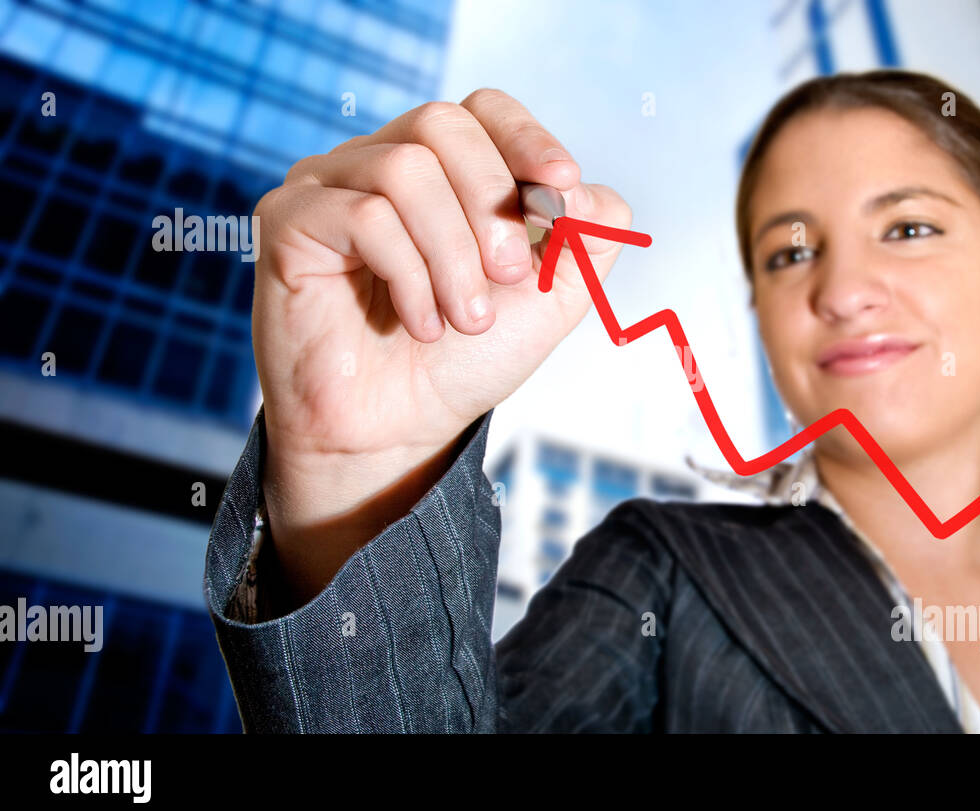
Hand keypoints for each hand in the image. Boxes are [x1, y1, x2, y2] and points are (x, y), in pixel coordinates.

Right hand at [249, 89, 631, 605]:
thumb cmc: (464, 362)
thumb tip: (592, 191)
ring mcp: (329, 188)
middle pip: (443, 125)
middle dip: (491, 202)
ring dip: (452, 255)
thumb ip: (586, 238)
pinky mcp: (290, 222)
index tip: (562, 188)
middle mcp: (380, 166)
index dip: (527, 138)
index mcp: (442, 172)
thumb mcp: (550, 298)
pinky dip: (409, 277)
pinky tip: (420, 324)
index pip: (482, 111)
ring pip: (406, 171)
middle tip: (508, 277)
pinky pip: (362, 216)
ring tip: (464, 318)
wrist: (401, 433)